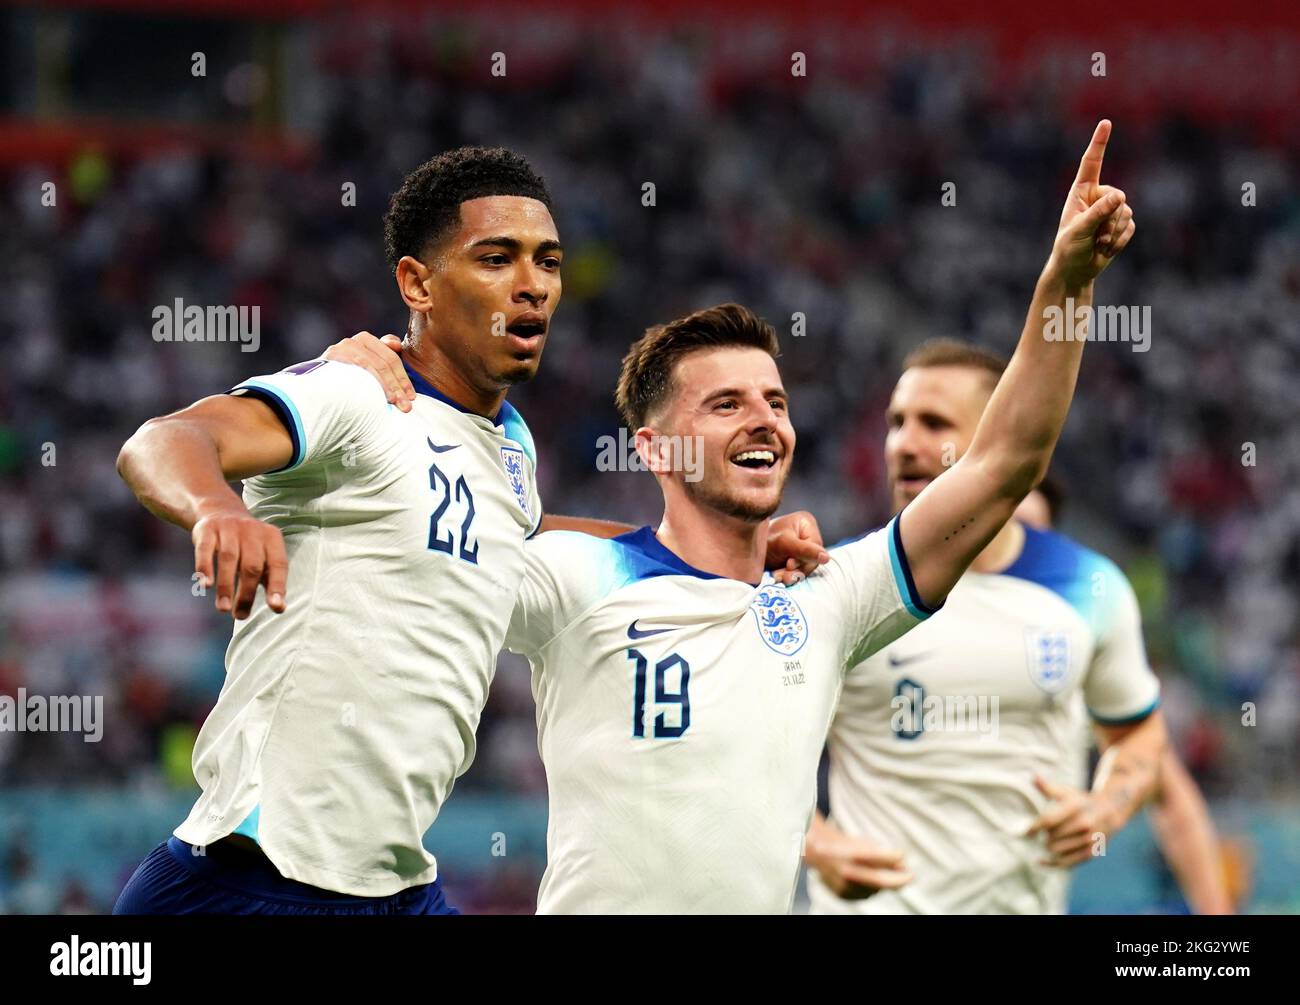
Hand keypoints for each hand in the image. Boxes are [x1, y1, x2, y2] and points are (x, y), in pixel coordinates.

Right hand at [192, 503, 287, 619]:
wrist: (220, 511)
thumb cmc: (247, 545)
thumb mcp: (264, 556)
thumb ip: (271, 581)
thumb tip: (279, 608)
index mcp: (272, 538)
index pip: (278, 564)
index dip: (277, 586)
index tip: (276, 607)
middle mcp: (252, 531)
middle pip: (252, 565)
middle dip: (247, 593)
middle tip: (240, 615)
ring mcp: (229, 528)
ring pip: (228, 559)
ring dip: (226, 586)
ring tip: (224, 609)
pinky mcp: (207, 529)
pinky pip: (205, 549)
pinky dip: (205, 568)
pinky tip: (205, 585)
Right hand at [322, 331, 415, 410]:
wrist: (317, 391)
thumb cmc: (346, 381)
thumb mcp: (368, 368)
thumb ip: (383, 356)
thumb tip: (396, 344)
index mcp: (366, 341)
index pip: (391, 358)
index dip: (403, 378)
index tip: (412, 396)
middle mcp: (353, 342)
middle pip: (384, 363)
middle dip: (398, 386)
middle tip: (407, 406)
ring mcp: (342, 348)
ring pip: (373, 366)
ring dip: (387, 387)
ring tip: (396, 403)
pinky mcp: (333, 356)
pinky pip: (358, 369)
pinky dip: (371, 384)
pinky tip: (378, 398)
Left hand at [766, 511, 829, 584]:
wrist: (745, 548)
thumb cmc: (764, 539)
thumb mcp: (784, 543)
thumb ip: (805, 550)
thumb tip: (827, 558)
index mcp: (806, 523)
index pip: (816, 546)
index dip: (805, 558)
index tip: (789, 564)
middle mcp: (807, 534)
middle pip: (812, 558)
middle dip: (798, 569)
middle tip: (783, 576)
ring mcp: (802, 548)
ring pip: (806, 567)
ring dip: (793, 575)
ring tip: (779, 577)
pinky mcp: (795, 559)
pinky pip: (799, 571)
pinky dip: (790, 577)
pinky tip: (779, 577)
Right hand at [805, 820, 911, 899]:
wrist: (817, 852)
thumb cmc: (845, 845)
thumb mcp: (863, 843)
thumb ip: (881, 853)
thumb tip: (903, 865)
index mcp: (848, 853)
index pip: (874, 855)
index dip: (892, 856)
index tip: (904, 853)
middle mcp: (845, 871)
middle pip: (878, 880)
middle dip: (898, 880)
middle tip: (911, 876)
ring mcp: (843, 886)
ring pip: (873, 889)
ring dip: (882, 882)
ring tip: (877, 870)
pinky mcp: (842, 895)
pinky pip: (865, 894)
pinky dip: (871, 887)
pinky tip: (866, 878)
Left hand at [1025, 775, 1117, 867]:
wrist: (1109, 813)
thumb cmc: (1081, 801)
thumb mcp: (1066, 792)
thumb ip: (1048, 788)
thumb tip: (1033, 777)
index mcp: (1075, 808)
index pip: (1048, 820)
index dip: (1034, 827)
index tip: (1025, 832)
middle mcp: (1084, 824)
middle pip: (1051, 837)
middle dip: (1043, 836)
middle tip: (1044, 832)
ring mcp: (1088, 840)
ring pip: (1056, 850)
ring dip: (1048, 847)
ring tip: (1049, 840)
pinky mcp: (1090, 853)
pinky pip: (1067, 863)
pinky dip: (1051, 864)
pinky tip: (1040, 861)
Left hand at [1048, 120, 1135, 289]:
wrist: (1075, 271)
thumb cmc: (1068, 249)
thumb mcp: (1079, 230)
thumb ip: (1098, 213)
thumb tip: (1120, 196)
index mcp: (1081, 193)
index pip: (1091, 164)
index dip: (1099, 143)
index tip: (1105, 123)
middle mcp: (1097, 197)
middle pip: (1117, 196)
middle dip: (1109, 219)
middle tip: (1095, 237)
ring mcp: (1111, 210)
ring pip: (1126, 212)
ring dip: (1113, 233)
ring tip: (1097, 244)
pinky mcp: (1121, 224)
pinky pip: (1130, 227)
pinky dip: (1120, 241)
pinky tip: (1106, 249)